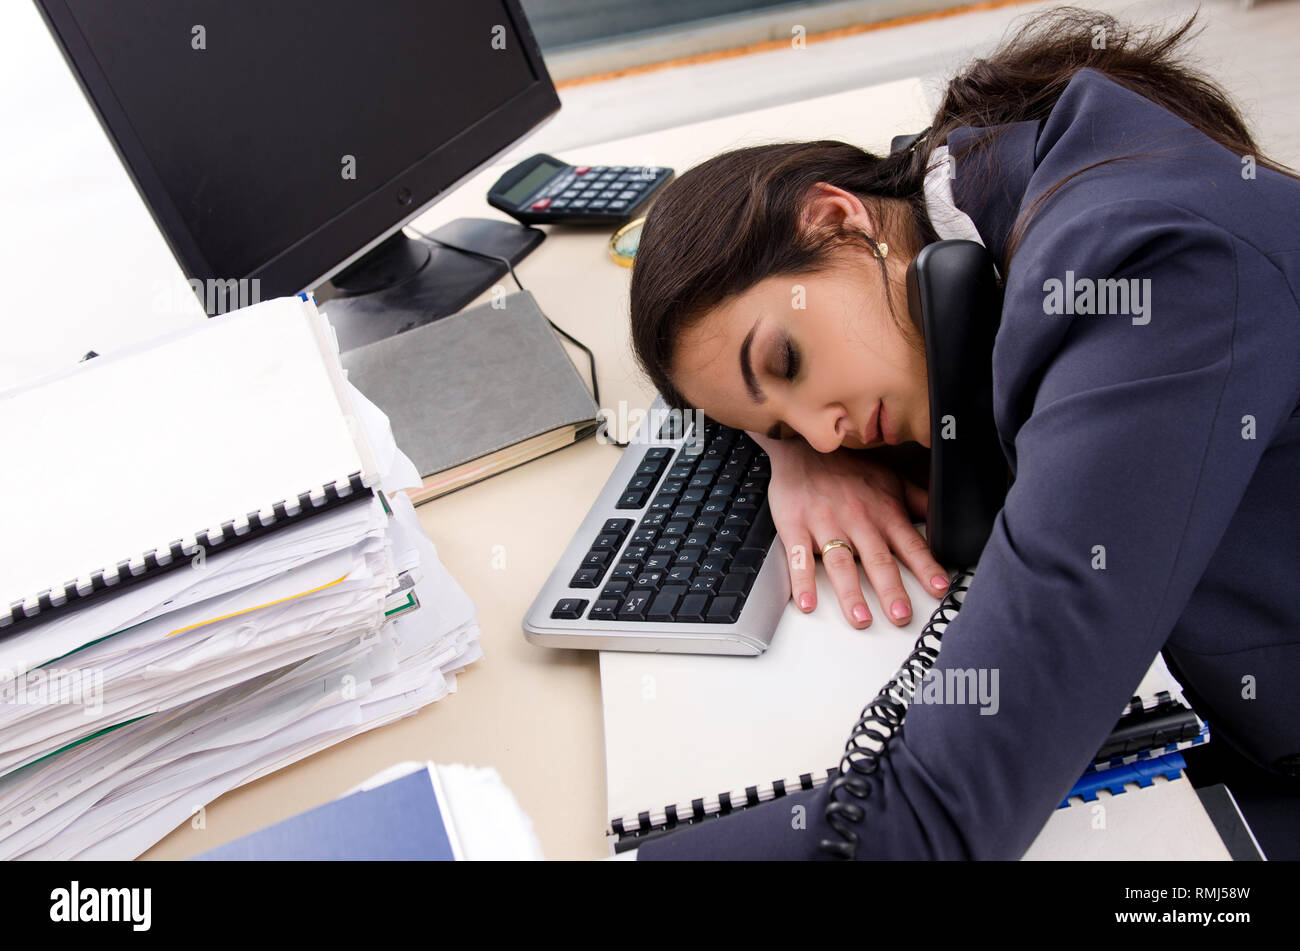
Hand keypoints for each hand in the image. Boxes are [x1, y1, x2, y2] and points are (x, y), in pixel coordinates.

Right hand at [750, 432, 949, 628]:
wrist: (804, 446)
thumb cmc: (849, 468)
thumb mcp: (891, 480)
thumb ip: (919, 502)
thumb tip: (947, 518)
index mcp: (883, 512)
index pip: (911, 544)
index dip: (926, 567)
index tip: (939, 589)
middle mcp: (858, 520)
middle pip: (877, 559)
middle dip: (891, 589)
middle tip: (901, 615)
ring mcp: (826, 525)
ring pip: (840, 563)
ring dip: (851, 592)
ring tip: (860, 617)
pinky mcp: (796, 528)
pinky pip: (799, 558)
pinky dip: (802, 581)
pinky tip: (807, 602)